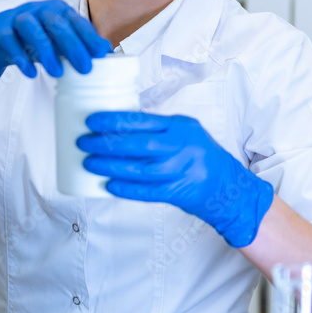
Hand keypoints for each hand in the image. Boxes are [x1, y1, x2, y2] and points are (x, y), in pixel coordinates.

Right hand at [0, 0, 111, 87]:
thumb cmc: (29, 39)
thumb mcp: (55, 41)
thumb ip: (77, 44)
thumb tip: (105, 53)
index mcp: (56, 10)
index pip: (76, 21)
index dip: (89, 37)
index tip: (101, 54)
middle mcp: (38, 10)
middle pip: (56, 23)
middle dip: (73, 45)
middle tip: (85, 67)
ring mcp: (17, 18)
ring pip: (32, 29)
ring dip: (46, 51)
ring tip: (57, 72)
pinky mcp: (0, 31)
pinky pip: (11, 42)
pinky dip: (21, 58)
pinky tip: (31, 73)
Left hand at [75, 112, 273, 247]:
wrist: (228, 186)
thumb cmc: (198, 155)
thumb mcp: (183, 133)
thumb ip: (155, 130)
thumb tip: (112, 128)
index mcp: (181, 126)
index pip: (142, 120)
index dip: (114, 121)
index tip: (91, 121)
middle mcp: (183, 146)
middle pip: (139, 145)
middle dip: (107, 144)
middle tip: (83, 142)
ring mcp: (183, 170)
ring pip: (141, 169)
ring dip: (111, 166)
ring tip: (89, 163)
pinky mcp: (180, 192)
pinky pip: (148, 192)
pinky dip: (127, 189)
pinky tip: (108, 185)